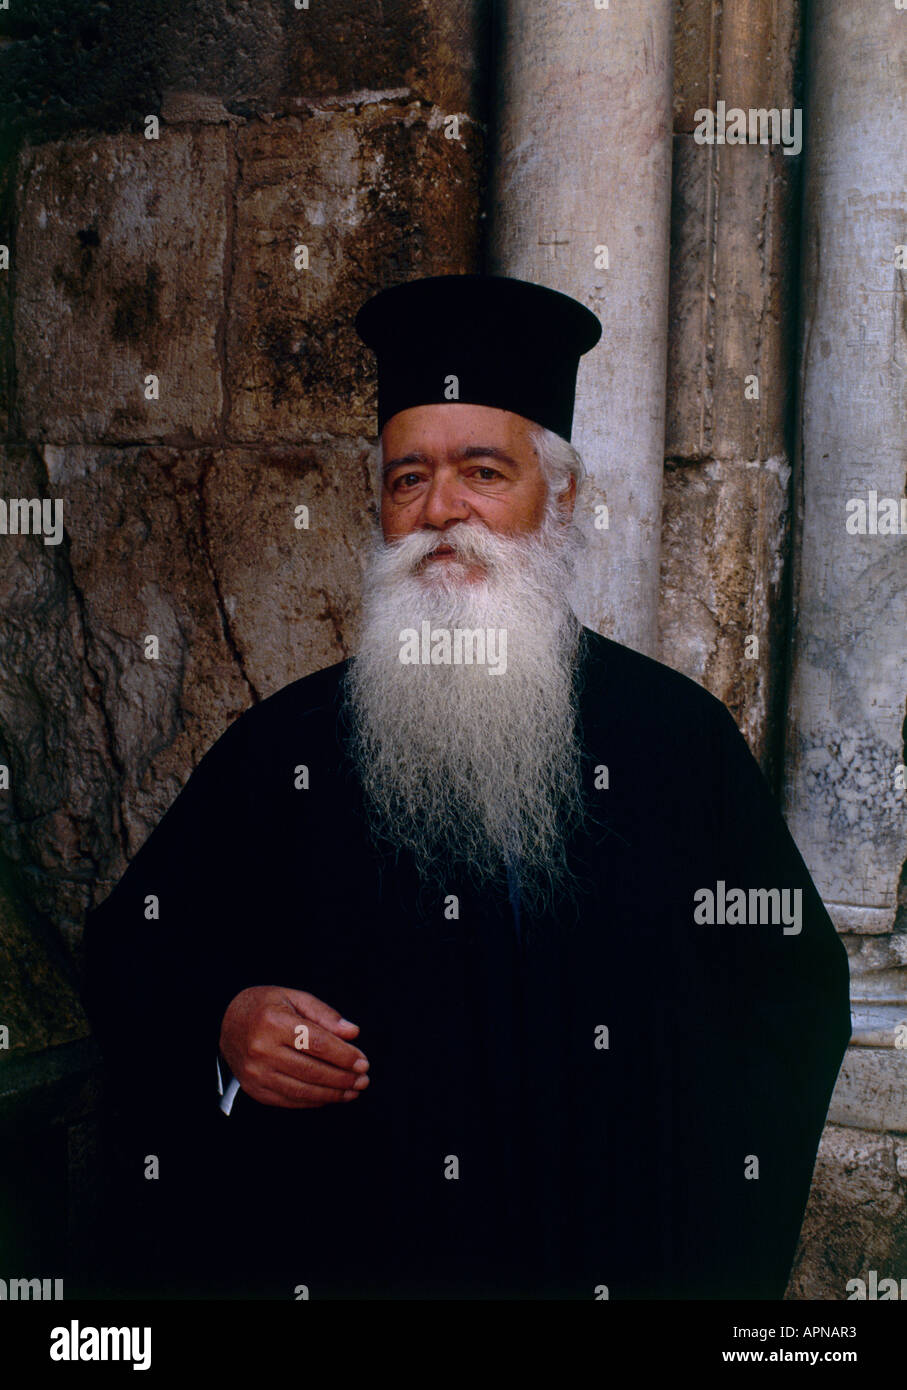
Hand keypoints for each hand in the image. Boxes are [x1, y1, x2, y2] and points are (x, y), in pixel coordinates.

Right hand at [219, 986, 369, 1108]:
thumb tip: (352, 1033)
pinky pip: (290, 1100)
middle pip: (311, 1070)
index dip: (343, 1055)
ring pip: (303, 1089)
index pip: (316, 1043)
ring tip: (353, 1091)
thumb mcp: (294, 997)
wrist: (226, 1024)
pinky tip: (331, 1096)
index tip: (363, 1062)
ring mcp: (256, 1073)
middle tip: (363, 1080)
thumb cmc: (266, 1007)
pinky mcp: (255, 1090)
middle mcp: (261, 1050)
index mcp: (272, 1022)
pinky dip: (314, 1101)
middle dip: (342, 1078)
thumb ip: (324, 1014)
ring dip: (332, 1093)